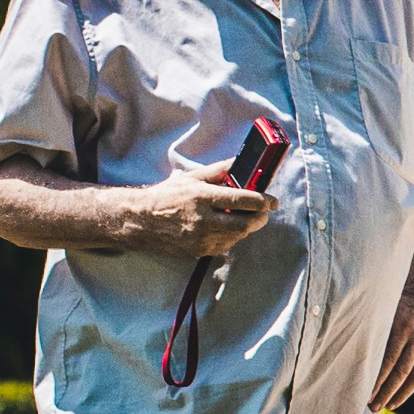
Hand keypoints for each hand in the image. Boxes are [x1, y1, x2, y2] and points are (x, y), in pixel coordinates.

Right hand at [132, 155, 274, 256]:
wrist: (140, 220)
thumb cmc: (167, 195)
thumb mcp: (192, 177)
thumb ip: (220, 170)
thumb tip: (243, 161)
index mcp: (202, 197)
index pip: (242, 200)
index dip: (263, 201)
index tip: (273, 201)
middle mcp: (203, 220)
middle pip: (245, 224)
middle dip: (260, 218)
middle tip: (263, 211)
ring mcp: (201, 239)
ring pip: (237, 236)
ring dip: (246, 226)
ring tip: (242, 216)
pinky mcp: (198, 252)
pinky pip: (225, 245)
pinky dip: (231, 236)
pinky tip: (225, 227)